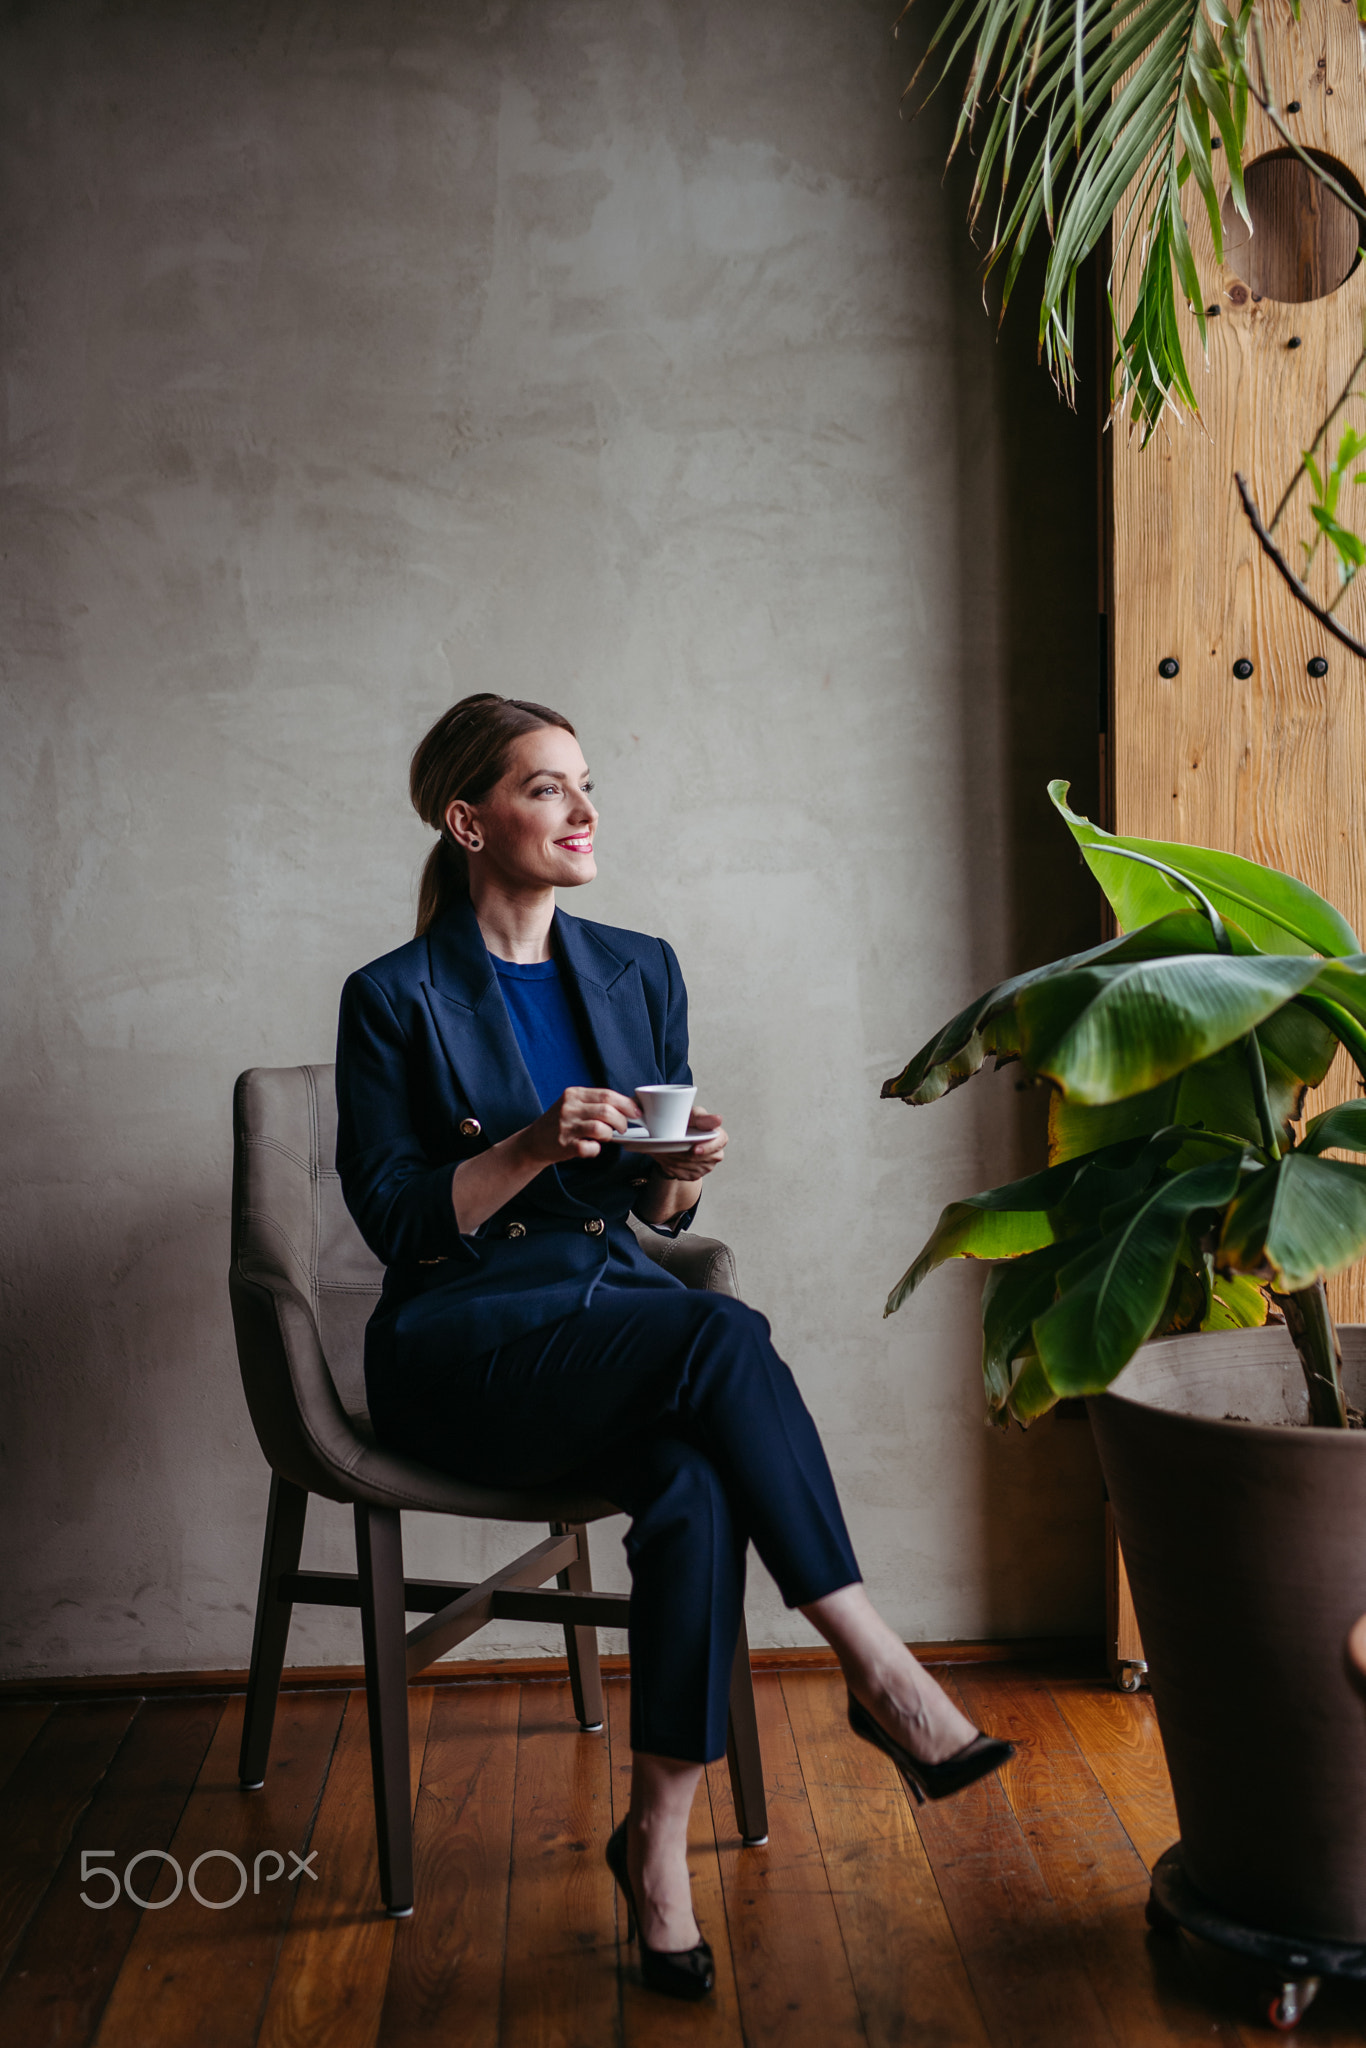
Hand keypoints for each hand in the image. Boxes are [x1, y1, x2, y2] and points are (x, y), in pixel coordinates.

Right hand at [520, 1086, 641, 1165]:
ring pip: (600, 1128)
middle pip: (606, 1110)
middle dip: (622, 1120)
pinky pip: (589, 1147)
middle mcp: (569, 1108)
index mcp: (574, 1094)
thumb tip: (627, 1106)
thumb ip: (595, 1103)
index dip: (626, 1104)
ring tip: (609, 1136)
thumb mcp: (573, 1104)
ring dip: (611, 1134)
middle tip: (623, 1128)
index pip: (607, 1094)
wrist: (533, 1141)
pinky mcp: (564, 1145)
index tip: (636, 1112)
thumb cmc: (560, 1123)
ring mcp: (566, 1126)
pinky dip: (596, 1149)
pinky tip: (593, 1147)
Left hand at [653, 1108, 726, 1182]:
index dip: (707, 1147)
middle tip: (670, 1146)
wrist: (673, 1137)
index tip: (694, 1149)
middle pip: (701, 1157)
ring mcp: (707, 1166)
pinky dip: (671, 1165)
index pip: (720, 1142)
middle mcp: (716, 1153)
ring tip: (665, 1149)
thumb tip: (717, 1119)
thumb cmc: (686, 1123)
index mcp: (719, 1136)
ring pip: (688, 1166)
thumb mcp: (692, 1116)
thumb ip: (703, 1118)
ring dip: (675, 1159)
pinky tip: (667, 1157)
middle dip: (684, 1153)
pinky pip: (682, 1173)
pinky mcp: (695, 1175)